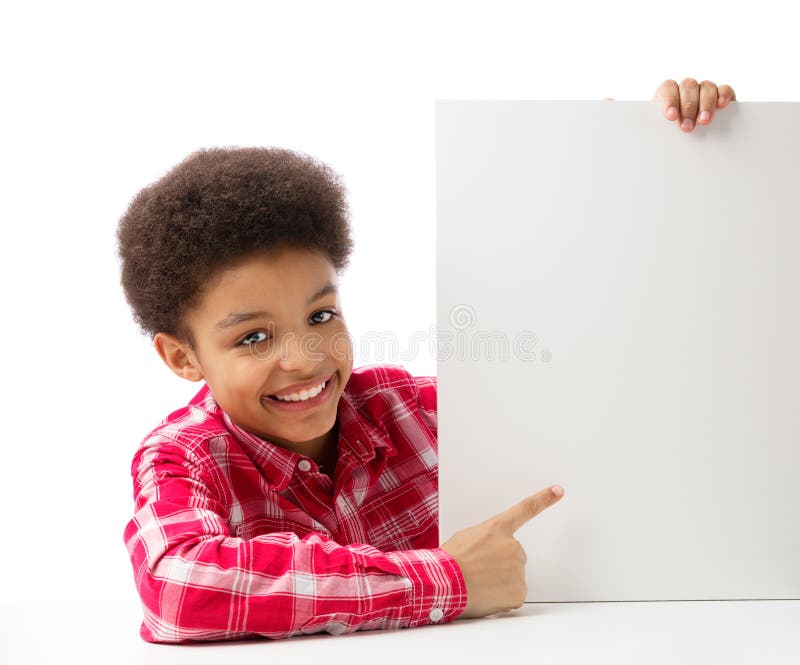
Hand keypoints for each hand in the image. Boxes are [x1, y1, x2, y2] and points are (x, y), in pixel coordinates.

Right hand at [440, 485, 564, 619]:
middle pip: (513, 556)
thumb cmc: (450, 561)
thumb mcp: (465, 538)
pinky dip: (501, 598)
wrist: (445, 584)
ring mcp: (518, 569)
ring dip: (498, 582)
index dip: (543, 499)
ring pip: (513, 577)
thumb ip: (486, 540)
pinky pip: (513, 595)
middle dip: (499, 564)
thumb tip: (490, 554)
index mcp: (497, 529)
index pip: (525, 510)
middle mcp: (512, 546)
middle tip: (478, 570)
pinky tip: (485, 595)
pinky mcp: (519, 592)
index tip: (558, 490)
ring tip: (477, 583)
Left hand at [654, 78, 735, 131]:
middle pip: (688, 87)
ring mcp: (705, 89)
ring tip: (704, 121)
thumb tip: (657, 136)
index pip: (667, 88)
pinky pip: (724, 89)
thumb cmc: (672, 137)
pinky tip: (721, 105)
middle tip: (687, 127)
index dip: (669, 100)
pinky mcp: (722, 95)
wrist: (691, 145)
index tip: (671, 116)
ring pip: (706, 87)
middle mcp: (687, 88)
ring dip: (705, 104)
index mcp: (668, 94)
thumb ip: (662, 130)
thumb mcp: (665, 133)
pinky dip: (723, 95)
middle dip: (688, 107)